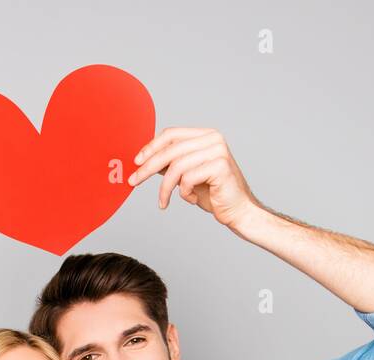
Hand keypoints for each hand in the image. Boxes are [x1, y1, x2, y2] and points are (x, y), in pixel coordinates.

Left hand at [127, 127, 261, 232]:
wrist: (238, 211)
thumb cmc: (214, 194)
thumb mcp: (187, 174)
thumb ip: (172, 163)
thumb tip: (145, 159)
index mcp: (205, 135)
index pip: (171, 134)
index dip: (151, 147)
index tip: (136, 162)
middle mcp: (213, 139)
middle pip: (171, 150)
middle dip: (148, 167)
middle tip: (134, 181)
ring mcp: (218, 151)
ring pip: (177, 166)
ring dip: (165, 188)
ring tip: (163, 201)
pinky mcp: (220, 166)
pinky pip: (188, 178)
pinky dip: (185, 193)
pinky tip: (193, 199)